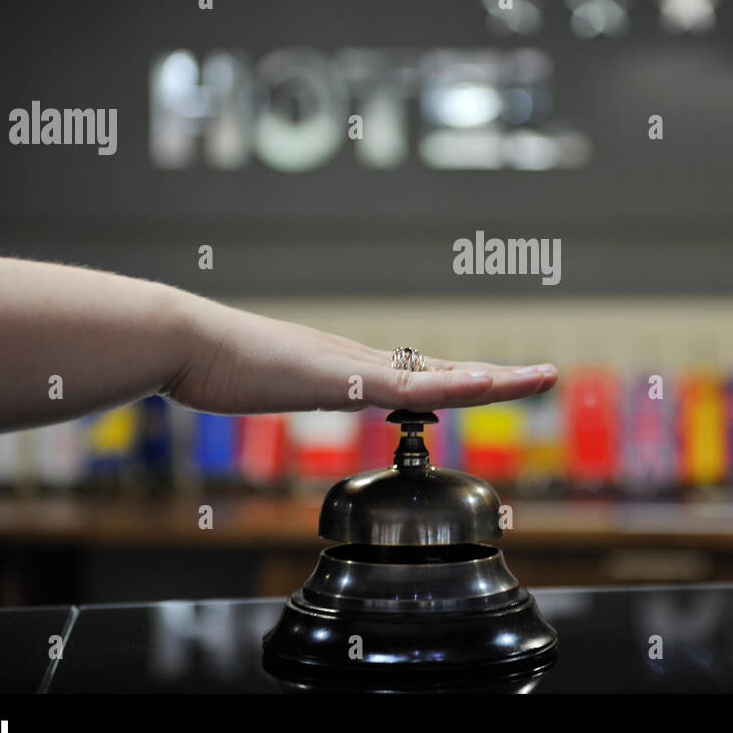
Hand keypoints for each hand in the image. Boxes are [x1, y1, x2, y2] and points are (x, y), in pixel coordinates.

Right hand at [165, 298, 557, 413]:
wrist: (184, 341)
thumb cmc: (220, 365)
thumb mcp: (274, 385)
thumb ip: (300, 388)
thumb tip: (310, 392)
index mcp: (351, 370)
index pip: (424, 379)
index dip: (467, 381)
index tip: (503, 384)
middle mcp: (363, 363)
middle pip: (447, 371)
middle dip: (501, 377)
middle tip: (548, 375)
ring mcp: (353, 367)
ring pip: (440, 375)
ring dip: (494, 379)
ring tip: (539, 378)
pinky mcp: (337, 377)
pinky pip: (404, 386)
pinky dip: (447, 385)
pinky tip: (481, 385)